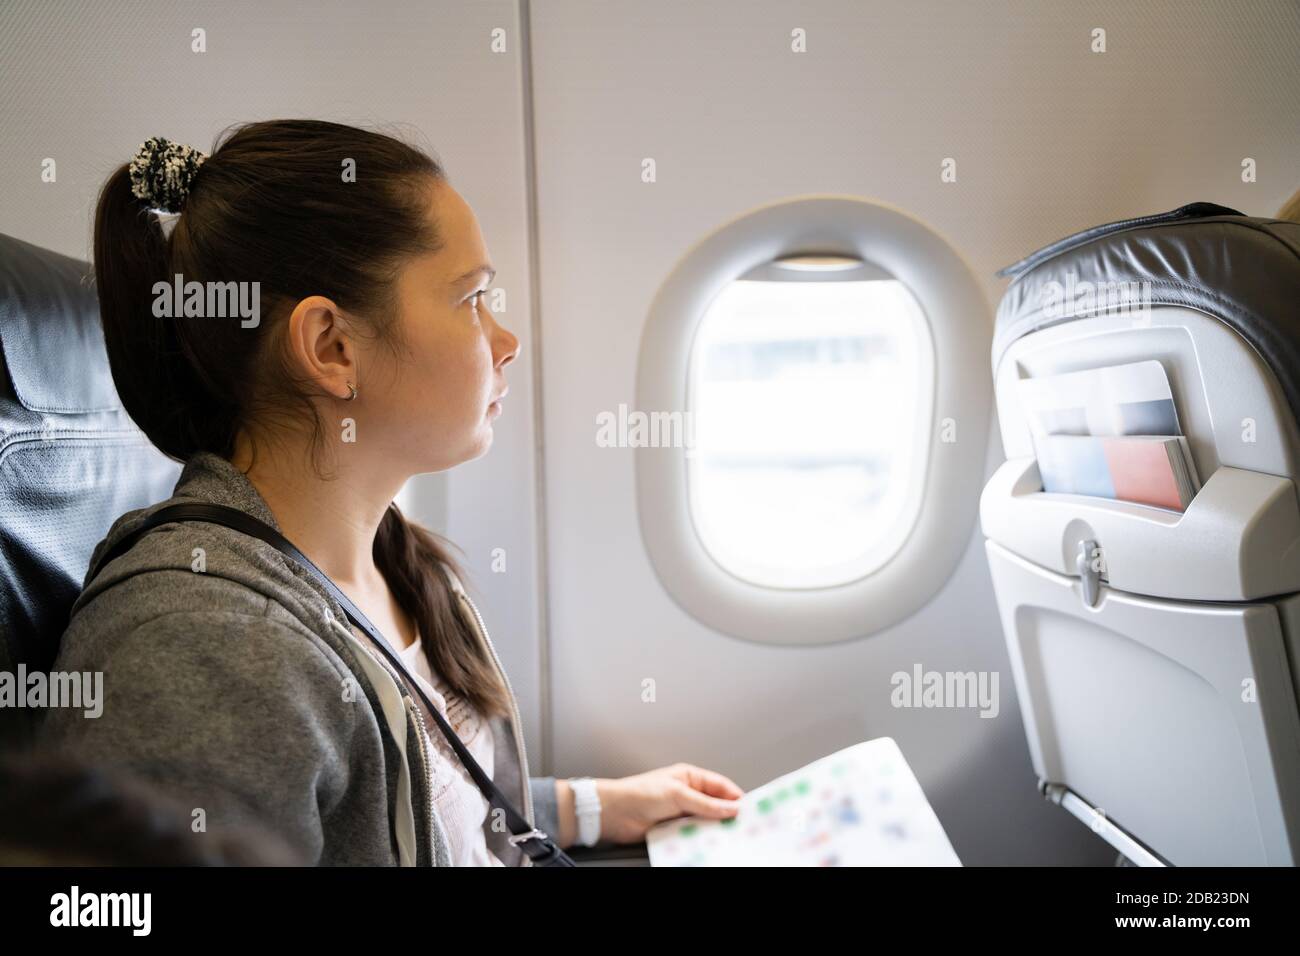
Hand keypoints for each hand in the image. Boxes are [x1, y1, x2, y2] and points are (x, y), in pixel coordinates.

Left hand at [579, 764, 744, 844]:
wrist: (614, 813)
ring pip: (706, 822)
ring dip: (713, 830)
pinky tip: (707, 844)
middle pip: (716, 806)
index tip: (749, 810)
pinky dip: (700, 839)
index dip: (735, 797)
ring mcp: (681, 812)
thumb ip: (705, 803)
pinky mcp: (674, 829)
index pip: (720, 786)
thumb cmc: (640, 793)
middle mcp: (687, 794)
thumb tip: (731, 807)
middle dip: (727, 816)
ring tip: (727, 837)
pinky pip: (693, 835)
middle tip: (741, 827)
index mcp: (690, 777)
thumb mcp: (677, 794)